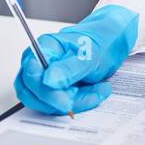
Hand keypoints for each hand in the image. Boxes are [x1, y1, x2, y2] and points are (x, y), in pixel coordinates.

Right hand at [13, 5, 138, 114]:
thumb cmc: (101, 40)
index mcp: (45, 48)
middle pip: (33, 93)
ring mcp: (48, 77)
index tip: (66, 102)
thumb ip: (68, 68)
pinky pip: (61, 104)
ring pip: (47, 103)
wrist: (114, 40)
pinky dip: (79, 102)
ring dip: (75, 102)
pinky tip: (96, 91)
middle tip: (89, 95)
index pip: (31, 76)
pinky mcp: (57, 88)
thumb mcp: (90, 54)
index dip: (46, 92)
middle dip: (62, 100)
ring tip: (97, 90)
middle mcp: (41, 63)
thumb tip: (46, 81)